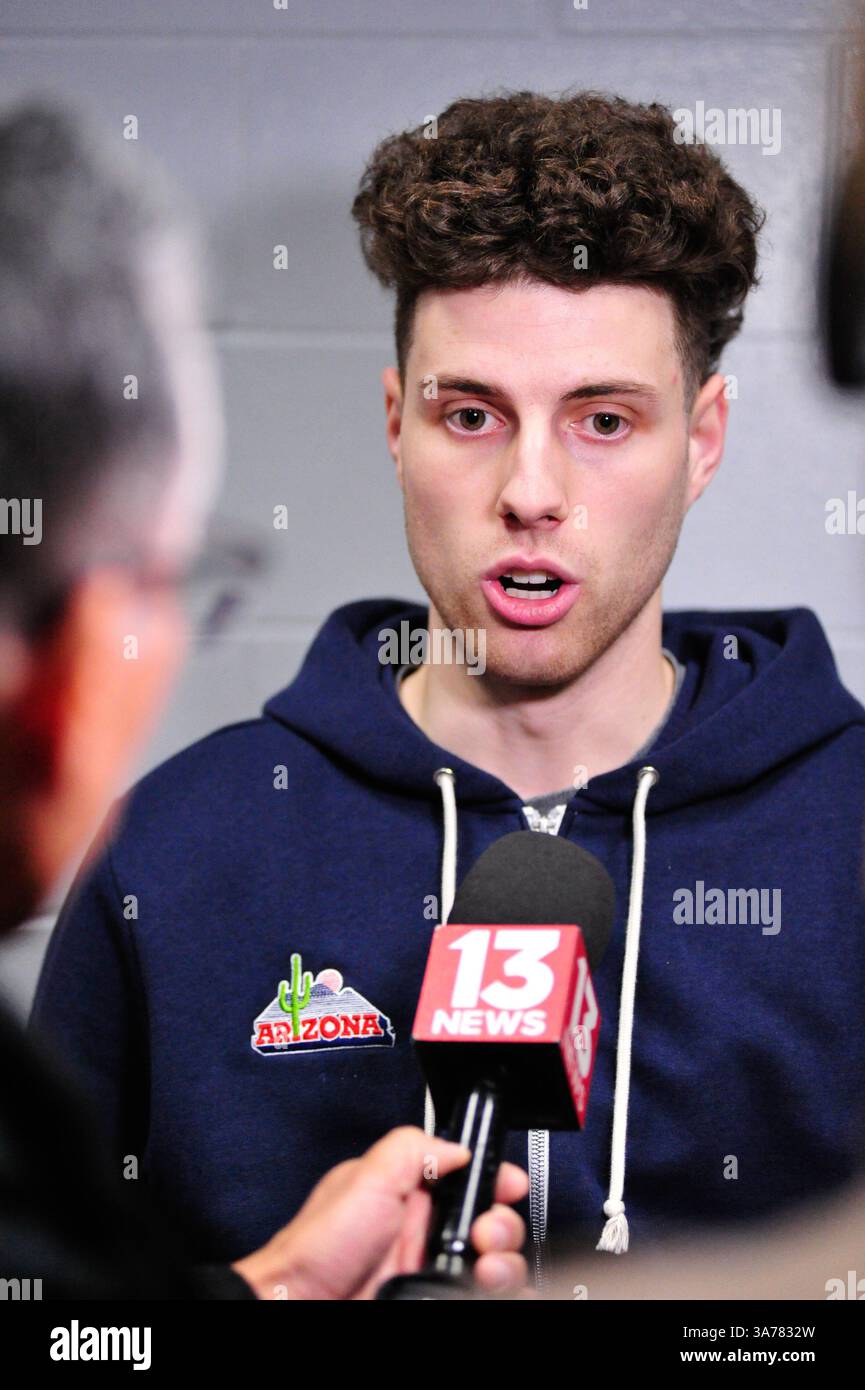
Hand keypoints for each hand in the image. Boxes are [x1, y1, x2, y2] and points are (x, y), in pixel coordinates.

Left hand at [232, 1125, 528, 1299]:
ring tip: (484, 1268)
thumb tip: (460, 1147)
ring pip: (496, 1264)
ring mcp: (432, 1272)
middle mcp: (427, 1234)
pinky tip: (489, 1289)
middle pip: (492, 1223)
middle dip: (501, 1225)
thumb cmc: (318, 1247)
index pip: (471, 1179)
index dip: (495, 1180)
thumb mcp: (366, 1176)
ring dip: (504, 1263)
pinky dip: (502, 1292)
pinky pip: (484, 1296)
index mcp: (413, 1195)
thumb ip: (413, 1148)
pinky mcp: (435, 1298)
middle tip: (484, 1234)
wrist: (302, 1302)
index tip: (507, 1186)